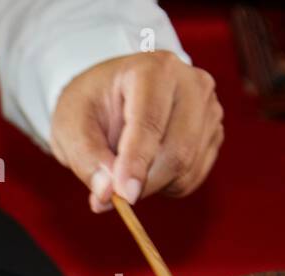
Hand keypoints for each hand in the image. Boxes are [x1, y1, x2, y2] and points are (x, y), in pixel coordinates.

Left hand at [50, 51, 222, 212]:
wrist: (113, 94)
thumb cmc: (90, 107)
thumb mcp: (70, 127)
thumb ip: (86, 159)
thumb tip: (106, 194)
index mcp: (153, 70)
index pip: (150, 123)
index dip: (137, 163)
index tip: (124, 196)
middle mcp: (192, 83)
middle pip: (177, 151)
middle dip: (142, 183)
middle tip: (110, 195)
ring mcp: (209, 107)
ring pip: (187, 169)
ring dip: (151, 185)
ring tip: (125, 167)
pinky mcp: (213, 132)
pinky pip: (193, 177)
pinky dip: (166, 186)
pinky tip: (147, 168)